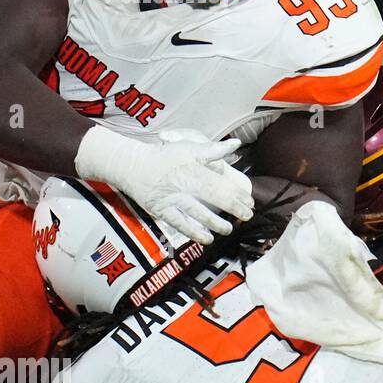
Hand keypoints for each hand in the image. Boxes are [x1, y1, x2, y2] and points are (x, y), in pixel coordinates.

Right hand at [75, 125, 254, 243]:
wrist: (133, 166)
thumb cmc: (164, 156)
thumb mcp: (190, 148)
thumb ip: (214, 150)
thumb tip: (236, 144)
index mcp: (193, 169)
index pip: (221, 184)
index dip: (237, 194)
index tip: (250, 201)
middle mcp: (184, 185)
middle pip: (214, 198)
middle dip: (233, 208)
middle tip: (247, 216)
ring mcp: (172, 199)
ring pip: (198, 214)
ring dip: (216, 223)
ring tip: (228, 229)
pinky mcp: (161, 210)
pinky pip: (180, 224)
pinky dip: (194, 233)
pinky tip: (207, 239)